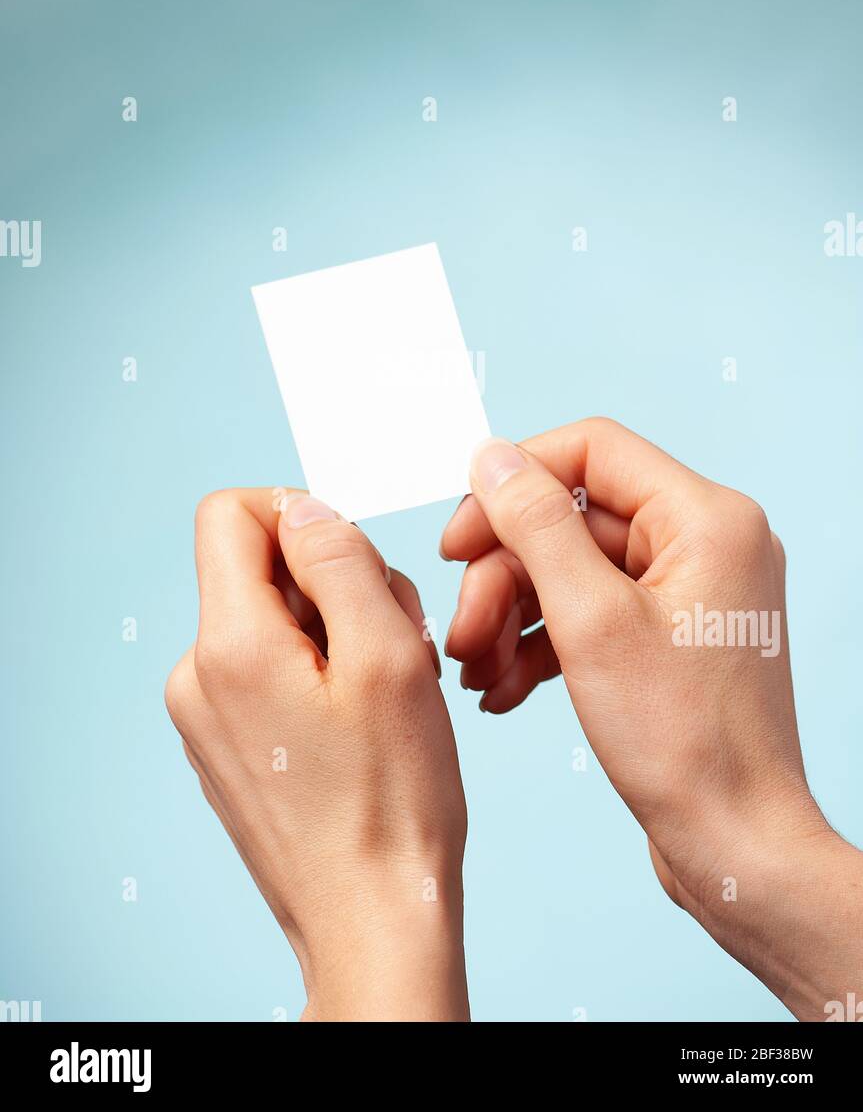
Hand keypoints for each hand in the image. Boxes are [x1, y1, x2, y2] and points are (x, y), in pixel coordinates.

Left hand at [166, 488, 468, 1021]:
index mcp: (229, 646)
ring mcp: (206, 717)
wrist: (373, 920)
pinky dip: (322, 674)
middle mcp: (197, 677)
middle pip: (260, 568)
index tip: (356, 563)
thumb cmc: (392, 801)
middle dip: (335, 583)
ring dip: (339, 632)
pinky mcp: (226, 748)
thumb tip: (304, 509)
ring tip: (391, 693)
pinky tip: (366, 723)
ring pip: (274, 620)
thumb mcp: (389, 655)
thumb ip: (341, 559)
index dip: (299, 514)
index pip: (229, 514)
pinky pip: (268, 671)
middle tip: (398, 644)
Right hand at [440, 418, 862, 1020]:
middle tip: (461, 633)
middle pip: (573, 518)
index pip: (590, 450)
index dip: (513, 486)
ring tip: (479, 673)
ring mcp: (690, 592)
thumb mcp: (591, 622)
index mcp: (707, 518)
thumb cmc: (685, 745)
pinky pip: (591, 612)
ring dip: (514, 616)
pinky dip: (543, 644)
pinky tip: (506, 690)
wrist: (736, 849)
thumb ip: (537, 526)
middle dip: (504, 576)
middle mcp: (707, 542)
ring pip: (573, 570)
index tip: (459, 540)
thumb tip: (495, 457)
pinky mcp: (672, 638)